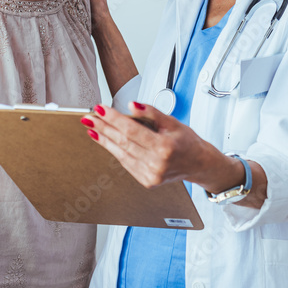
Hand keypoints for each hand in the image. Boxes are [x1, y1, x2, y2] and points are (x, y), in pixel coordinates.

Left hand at [81, 104, 243, 192]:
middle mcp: (157, 164)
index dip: (113, 119)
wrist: (198, 164)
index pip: (132, 130)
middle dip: (103, 127)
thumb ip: (151, 112)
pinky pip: (125, 162)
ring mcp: (150, 175)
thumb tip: (132, 105)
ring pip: (121, 153)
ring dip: (103, 139)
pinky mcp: (146, 181)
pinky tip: (104, 140)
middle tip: (88, 117)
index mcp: (165, 147)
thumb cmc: (187, 142)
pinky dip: (113, 150)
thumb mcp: (172, 121)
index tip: (100, 109)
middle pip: (123, 142)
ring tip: (92, 126)